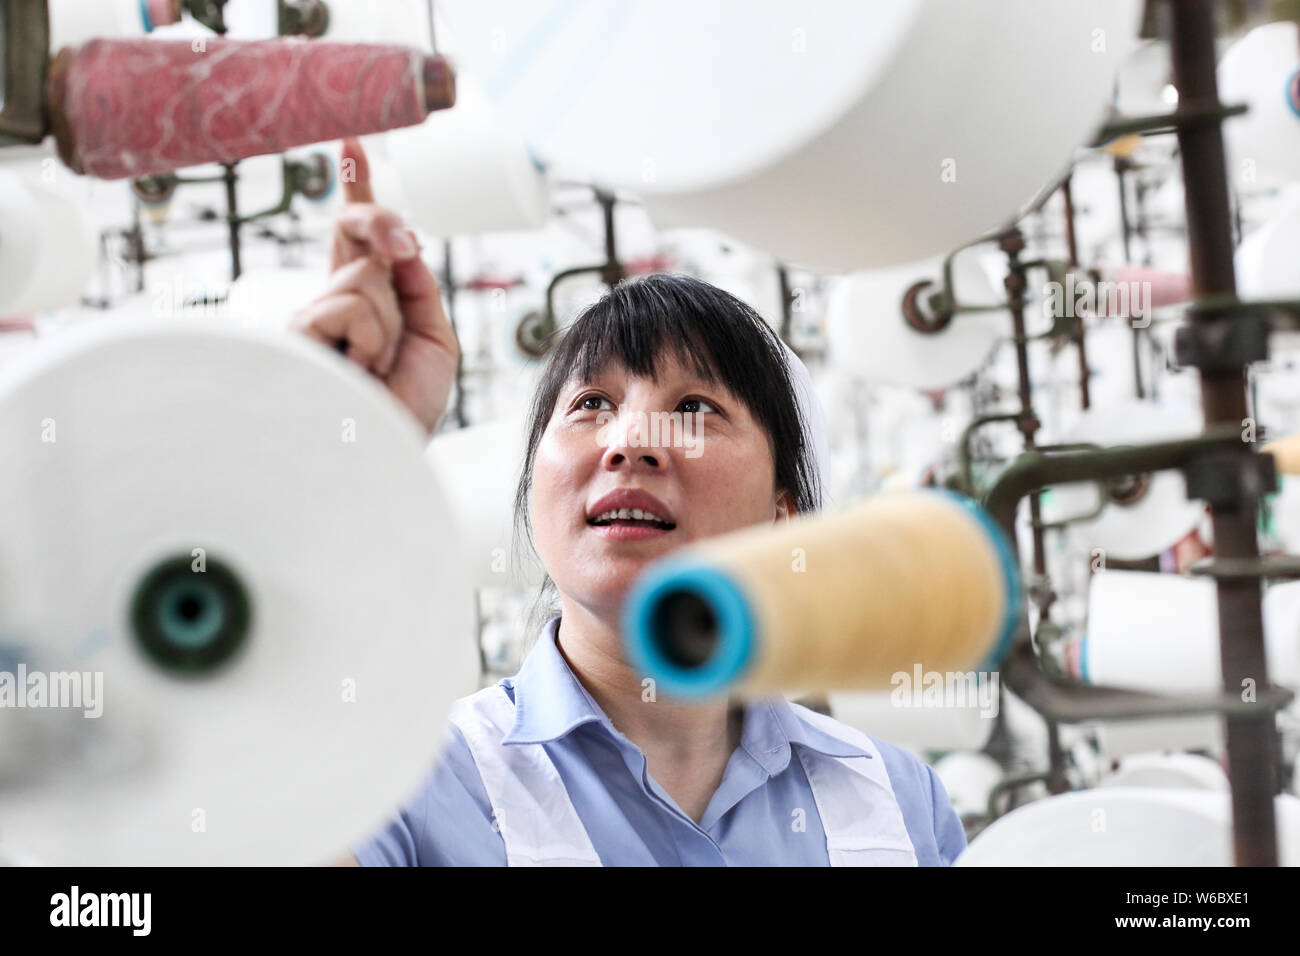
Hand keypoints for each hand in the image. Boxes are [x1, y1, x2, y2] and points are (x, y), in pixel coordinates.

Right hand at [291, 137, 458, 435]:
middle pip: (357, 229)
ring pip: (368, 277)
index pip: (357, 237)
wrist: (381, 452)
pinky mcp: (295, 329)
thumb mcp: (433, 340)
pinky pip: (353, 304)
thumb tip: (399, 242)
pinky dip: (373, 340)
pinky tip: (357, 373)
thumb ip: (417, 288)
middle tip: (403, 247)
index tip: (354, 143)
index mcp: (365, 303)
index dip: (357, 189)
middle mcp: (331, 302)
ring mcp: (310, 313)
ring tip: (376, 370)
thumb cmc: (405, 408)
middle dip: (379, 221)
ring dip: (390, 328)